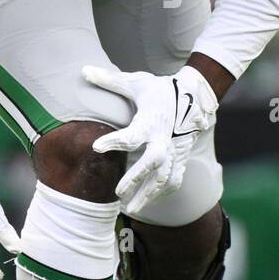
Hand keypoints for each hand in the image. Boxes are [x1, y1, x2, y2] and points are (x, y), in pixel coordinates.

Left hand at [81, 63, 217, 213]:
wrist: (194, 95)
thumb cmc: (159, 90)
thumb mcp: (135, 82)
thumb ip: (110, 81)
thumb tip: (83, 70)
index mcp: (150, 120)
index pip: (131, 134)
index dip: (114, 141)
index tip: (96, 147)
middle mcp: (164, 138)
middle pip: (152, 162)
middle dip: (135, 178)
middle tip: (118, 193)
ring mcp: (175, 150)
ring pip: (164, 177)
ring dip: (149, 194)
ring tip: (132, 209)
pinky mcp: (181, 158)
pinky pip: (174, 179)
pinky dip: (162, 193)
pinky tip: (148, 202)